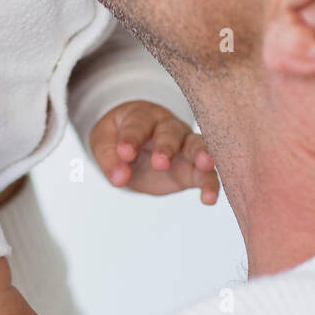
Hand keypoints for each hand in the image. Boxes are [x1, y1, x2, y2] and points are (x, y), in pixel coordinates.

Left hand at [89, 100, 219, 204]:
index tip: (124, 153)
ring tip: (204, 164)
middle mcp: (167, 128)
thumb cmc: (119, 137)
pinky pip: (206, 174)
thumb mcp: (104, 141)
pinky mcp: (192, 170)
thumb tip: (119, 178)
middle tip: (160, 162)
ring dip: (201, 154)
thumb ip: (109, 157)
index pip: (139, 124)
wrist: (133, 147)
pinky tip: (209, 198)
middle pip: (171, 132)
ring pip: (196, 146)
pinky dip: (210, 184)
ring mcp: (184, 147)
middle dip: (167, 146)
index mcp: (143, 117)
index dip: (132, 137)